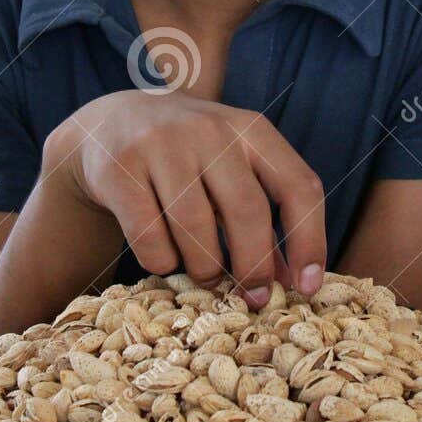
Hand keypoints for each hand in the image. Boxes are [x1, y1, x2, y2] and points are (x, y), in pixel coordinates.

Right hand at [43, 91, 326, 307]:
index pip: (298, 186)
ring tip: (206, 275)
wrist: (111, 123)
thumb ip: (263, 219)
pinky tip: (165, 256)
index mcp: (251, 128)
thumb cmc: (189, 157)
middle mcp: (210, 129)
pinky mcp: (120, 168)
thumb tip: (293, 281)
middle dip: (254, 266)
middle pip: (247, 210)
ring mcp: (162, 143)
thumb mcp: (232, 170)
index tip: (307, 287)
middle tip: (253, 298)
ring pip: (195, 228)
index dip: (310, 241)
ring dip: (205, 268)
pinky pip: (149, 236)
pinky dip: (163, 261)